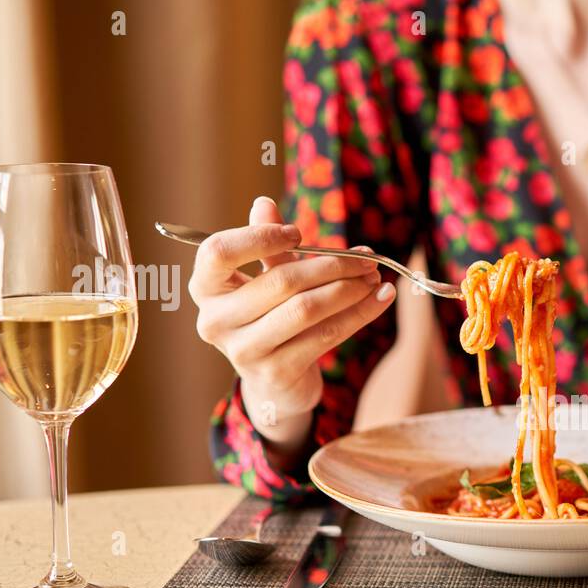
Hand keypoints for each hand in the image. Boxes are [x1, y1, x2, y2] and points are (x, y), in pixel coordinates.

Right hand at [189, 196, 395, 459]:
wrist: (276, 384)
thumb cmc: (269, 320)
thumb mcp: (264, 281)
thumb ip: (266, 247)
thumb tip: (263, 203)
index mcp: (205, 289)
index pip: (219, 251)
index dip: (261, 236)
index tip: (299, 232)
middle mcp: (215, 321)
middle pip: (281, 281)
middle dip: (332, 265)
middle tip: (366, 260)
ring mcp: (244, 351)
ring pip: (307, 308)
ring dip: (349, 289)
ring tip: (374, 278)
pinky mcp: (276, 372)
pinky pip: (327, 334)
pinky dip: (360, 314)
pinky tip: (381, 298)